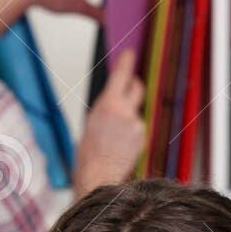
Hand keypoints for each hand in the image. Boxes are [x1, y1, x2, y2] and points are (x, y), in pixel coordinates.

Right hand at [74, 48, 145, 194]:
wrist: (99, 177)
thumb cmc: (88, 155)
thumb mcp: (90, 122)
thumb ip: (105, 107)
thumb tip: (112, 101)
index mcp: (108, 105)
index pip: (122, 75)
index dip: (127, 62)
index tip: (129, 54)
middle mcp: (125, 112)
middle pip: (137, 87)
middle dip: (133, 85)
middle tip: (128, 88)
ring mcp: (136, 125)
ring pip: (135, 112)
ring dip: (129, 117)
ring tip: (114, 136)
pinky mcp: (142, 137)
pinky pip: (138, 128)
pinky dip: (131, 133)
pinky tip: (121, 145)